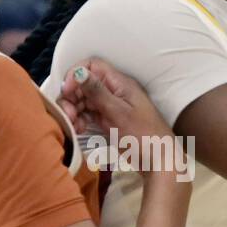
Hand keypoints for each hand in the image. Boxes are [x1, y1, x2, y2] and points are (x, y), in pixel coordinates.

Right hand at [58, 58, 177, 157]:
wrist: (159, 161)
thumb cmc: (144, 136)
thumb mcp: (118, 113)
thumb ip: (97, 92)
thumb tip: (79, 72)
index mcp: (119, 83)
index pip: (92, 65)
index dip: (76, 75)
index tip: (67, 92)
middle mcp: (113, 91)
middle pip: (84, 84)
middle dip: (71, 97)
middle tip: (69, 115)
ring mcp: (110, 106)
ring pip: (83, 100)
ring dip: (73, 110)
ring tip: (74, 125)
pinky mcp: (107, 120)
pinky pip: (87, 114)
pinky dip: (80, 120)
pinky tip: (79, 129)